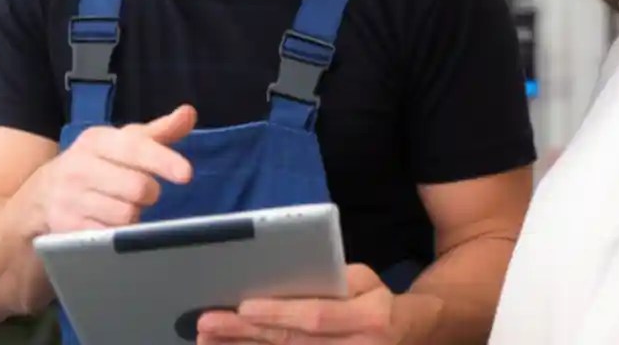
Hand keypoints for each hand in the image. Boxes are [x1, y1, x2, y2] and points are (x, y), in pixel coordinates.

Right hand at [37, 104, 195, 232]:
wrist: (42, 194)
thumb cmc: (95, 164)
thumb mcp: (121, 143)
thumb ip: (158, 131)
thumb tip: (189, 113)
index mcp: (96, 140)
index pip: (134, 148)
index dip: (162, 161)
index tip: (186, 174)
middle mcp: (80, 167)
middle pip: (137, 188)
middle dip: (149, 193)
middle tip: (143, 191)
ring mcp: (71, 200)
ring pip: (126, 215)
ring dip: (134, 215)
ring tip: (122, 205)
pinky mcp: (68, 229)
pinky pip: (110, 237)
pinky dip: (119, 235)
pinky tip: (111, 223)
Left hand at [197, 264, 408, 343]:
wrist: (411, 336)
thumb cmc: (377, 301)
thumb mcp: (364, 280)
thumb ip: (329, 281)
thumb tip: (283, 279)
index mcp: (368, 318)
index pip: (315, 317)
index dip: (278, 313)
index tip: (243, 306)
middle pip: (292, 344)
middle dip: (245, 335)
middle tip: (207, 324)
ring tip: (208, 342)